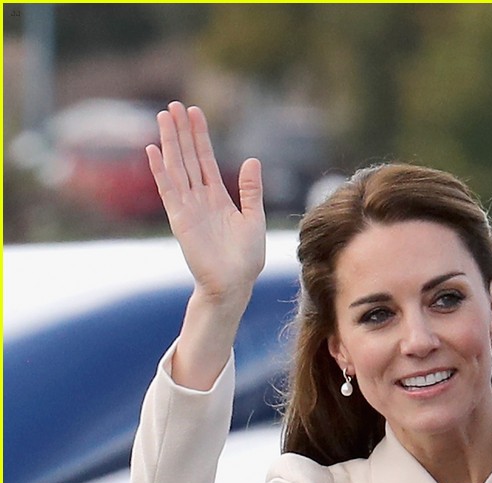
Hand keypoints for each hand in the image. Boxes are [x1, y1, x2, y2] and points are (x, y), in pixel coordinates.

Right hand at [146, 101, 265, 302]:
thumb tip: (252, 160)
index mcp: (219, 198)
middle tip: (174, 105)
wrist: (234, 284)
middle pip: (188, 158)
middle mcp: (200, 200)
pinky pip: (168, 190)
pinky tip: (152, 150)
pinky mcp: (180, 220)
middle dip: (181, 132)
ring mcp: (188, 208)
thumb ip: (250, 191)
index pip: (206, 160)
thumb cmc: (246, 259)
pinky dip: (160, 171)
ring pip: (177, 168)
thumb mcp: (254, 219)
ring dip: (169, 143)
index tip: (195, 112)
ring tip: (163, 117)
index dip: (200, 136)